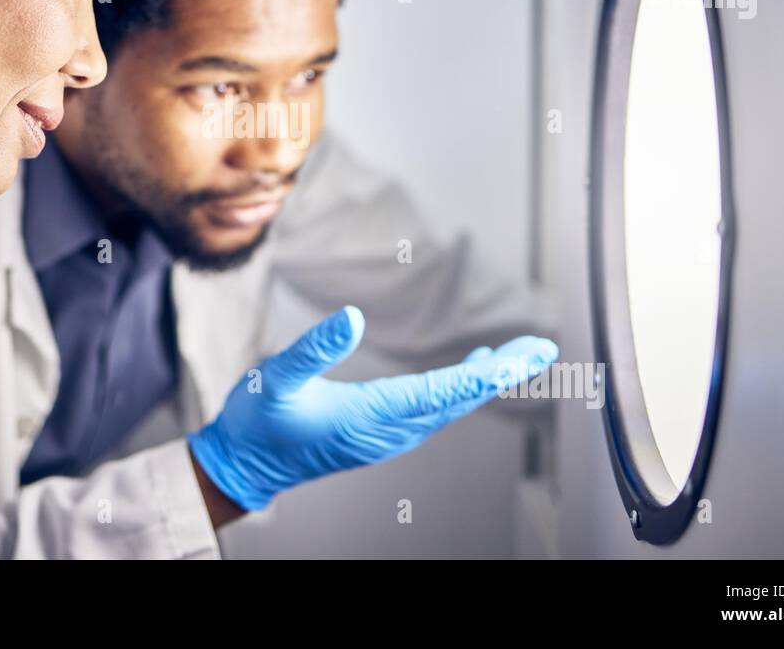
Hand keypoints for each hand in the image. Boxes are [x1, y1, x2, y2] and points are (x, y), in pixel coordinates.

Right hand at [186, 306, 558, 511]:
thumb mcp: (276, 379)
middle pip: (457, 399)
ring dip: (484, 380)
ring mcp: (384, 436)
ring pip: (449, 407)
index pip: (440, 393)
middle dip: (502, 374)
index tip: (521, 358)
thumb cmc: (256, 423)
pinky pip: (432, 411)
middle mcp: (387, 431)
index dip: (483, 373)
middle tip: (541, 349)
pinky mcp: (378, 434)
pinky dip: (459, 389)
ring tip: (517, 356)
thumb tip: (351, 317)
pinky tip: (470, 371)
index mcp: (369, 417)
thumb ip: (312, 349)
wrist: (241, 465)